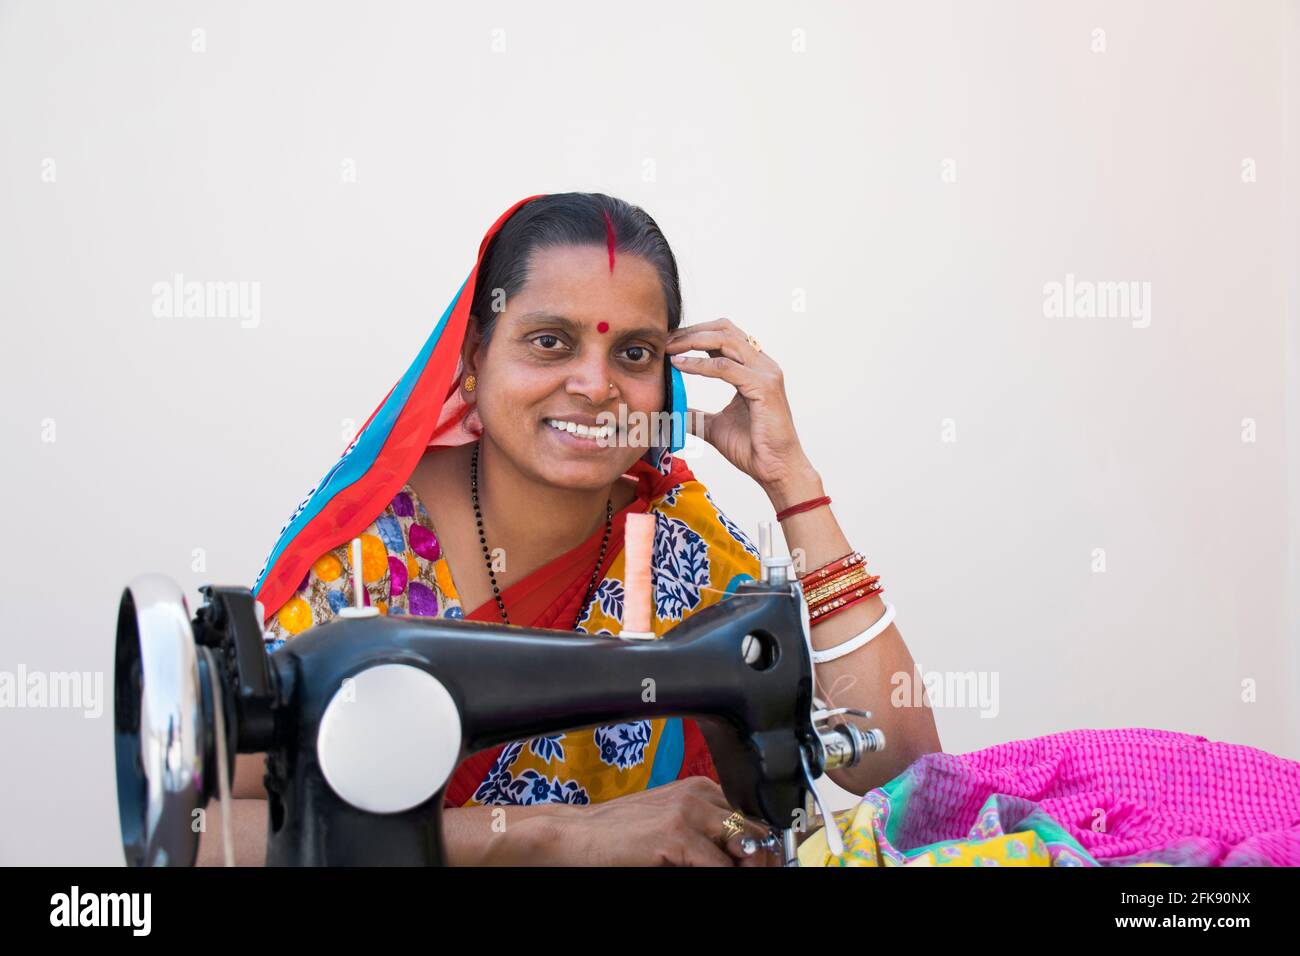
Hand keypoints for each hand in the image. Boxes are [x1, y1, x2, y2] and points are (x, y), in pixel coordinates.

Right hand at [539, 776, 781, 865]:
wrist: (573, 835)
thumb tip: (744, 855)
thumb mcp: (669, 824)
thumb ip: (705, 832)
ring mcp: (688, 813)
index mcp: (701, 788)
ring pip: (745, 849)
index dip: (763, 849)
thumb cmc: (616, 834)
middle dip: (761, 860)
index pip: (752, 819)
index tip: (765, 865)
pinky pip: (720, 867)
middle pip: (755, 832)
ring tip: (735, 876)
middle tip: (757, 873)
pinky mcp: (675, 836)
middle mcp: (699, 795)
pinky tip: (710, 879)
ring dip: (746, 869)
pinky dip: (723, 878)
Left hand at [666, 318, 821, 509]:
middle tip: (664, 341)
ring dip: (693, 341)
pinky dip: (699, 365)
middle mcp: (762, 365)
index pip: (723, 337)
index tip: (668, 343)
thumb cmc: (753, 448)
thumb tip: (671, 412)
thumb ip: (695, 414)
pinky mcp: (763, 387)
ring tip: (669, 349)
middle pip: (724, 329)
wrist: (776, 469)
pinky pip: (725, 368)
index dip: (694, 334)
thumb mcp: (714, 426)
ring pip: (725, 340)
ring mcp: (765, 373)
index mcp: (753, 369)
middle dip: (691, 331)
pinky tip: (680, 366)